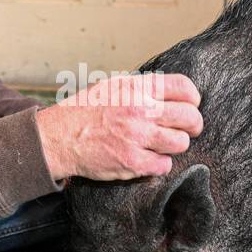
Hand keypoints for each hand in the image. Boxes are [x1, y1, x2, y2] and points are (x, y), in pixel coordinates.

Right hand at [36, 72, 203, 180]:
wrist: (58, 137)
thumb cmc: (85, 111)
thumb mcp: (113, 86)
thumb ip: (142, 88)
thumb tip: (170, 93)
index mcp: (137, 88)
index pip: (184, 87)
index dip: (193, 99)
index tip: (191, 106)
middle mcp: (140, 110)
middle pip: (190, 117)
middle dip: (192, 125)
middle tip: (186, 130)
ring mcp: (138, 136)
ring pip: (181, 142)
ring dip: (175, 145)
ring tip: (162, 145)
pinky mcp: (133, 161)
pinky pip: (164, 165)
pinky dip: (160, 164)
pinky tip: (148, 159)